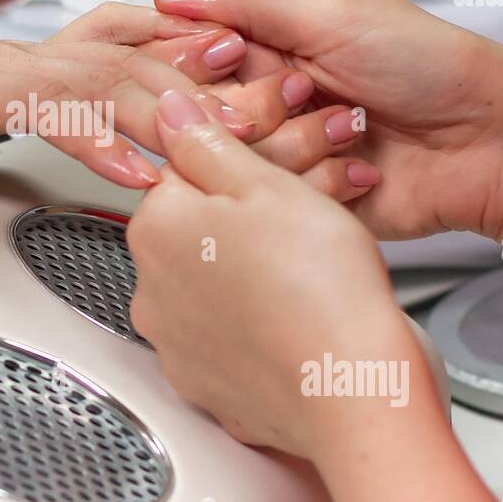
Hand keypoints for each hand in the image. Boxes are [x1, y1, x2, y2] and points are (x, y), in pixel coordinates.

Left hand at [0, 10, 256, 207]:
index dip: (95, 137)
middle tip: (222, 145)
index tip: (138, 172)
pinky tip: (212, 49)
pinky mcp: (43, 59)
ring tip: (242, 101)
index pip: (40, 102)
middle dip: (165, 108)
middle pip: (99, 75)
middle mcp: (5, 60)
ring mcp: (28, 54)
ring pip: (117, 54)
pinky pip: (113, 38)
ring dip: (179, 77)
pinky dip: (165, 43)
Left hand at [127, 90, 437, 459]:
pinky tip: (293, 321)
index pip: (182, 175)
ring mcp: (173, 344)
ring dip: (247, 276)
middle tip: (299, 230)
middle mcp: (149, 289)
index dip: (239, 172)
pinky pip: (225, 339)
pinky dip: (253, 329)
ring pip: (208, 286)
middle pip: (192, 233)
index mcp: (156, 228)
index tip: (276, 184)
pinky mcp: (203, 385)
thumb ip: (208, 142)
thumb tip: (169, 110)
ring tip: (303, 278)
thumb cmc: (321, 289)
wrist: (352, 391)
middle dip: (240, 224)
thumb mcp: (270, 185)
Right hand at [153, 0, 502, 272]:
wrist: (492, 142)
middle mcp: (271, 97)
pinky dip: (320, 182)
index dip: (196, 60)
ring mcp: (288, 151)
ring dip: (298, 143)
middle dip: (256, 104)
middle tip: (306, 92)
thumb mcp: (335, 13)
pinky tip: (363, 167)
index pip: (193, 53)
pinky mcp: (306, 200)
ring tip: (354, 127)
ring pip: (238, 159)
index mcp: (273, 44)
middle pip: (207, 111)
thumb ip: (247, 1)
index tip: (227, 58)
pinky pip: (274, 200)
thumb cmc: (430, 66)